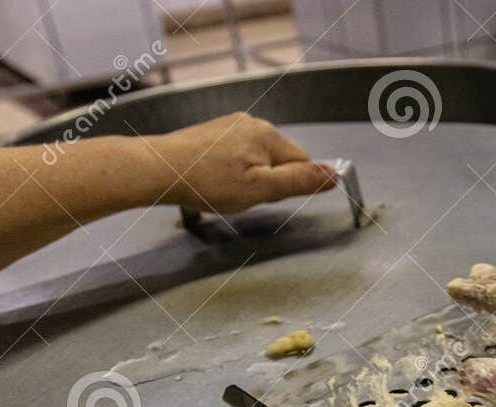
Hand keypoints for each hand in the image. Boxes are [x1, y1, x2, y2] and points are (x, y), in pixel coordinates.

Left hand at [150, 113, 336, 212]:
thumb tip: (336, 174)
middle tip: (241, 195)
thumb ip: (300, 181)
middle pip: (279, 160)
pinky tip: (213, 179)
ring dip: (249, 177)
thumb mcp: (261, 189)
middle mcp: (252, 123)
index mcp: (269, 135)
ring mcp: (231, 125)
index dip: (289, 185)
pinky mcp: (214, 132)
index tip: (265, 196)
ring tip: (224, 188)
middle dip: (268, 181)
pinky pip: (237, 154)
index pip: (302, 163)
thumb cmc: (208, 182)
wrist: (159, 170)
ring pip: (257, 158)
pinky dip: (231, 170)